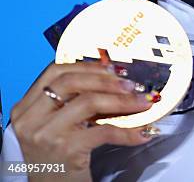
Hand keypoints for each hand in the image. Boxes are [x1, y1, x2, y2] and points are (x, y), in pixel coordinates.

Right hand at [11, 61, 158, 180]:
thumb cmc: (55, 154)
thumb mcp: (53, 123)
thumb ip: (70, 99)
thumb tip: (111, 74)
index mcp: (26, 107)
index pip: (54, 72)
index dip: (84, 65)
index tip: (108, 67)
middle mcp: (31, 119)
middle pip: (71, 82)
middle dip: (105, 79)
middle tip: (129, 83)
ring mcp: (48, 134)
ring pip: (89, 101)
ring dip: (121, 100)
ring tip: (141, 102)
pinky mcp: (67, 150)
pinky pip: (104, 132)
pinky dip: (127, 132)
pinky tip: (141, 133)